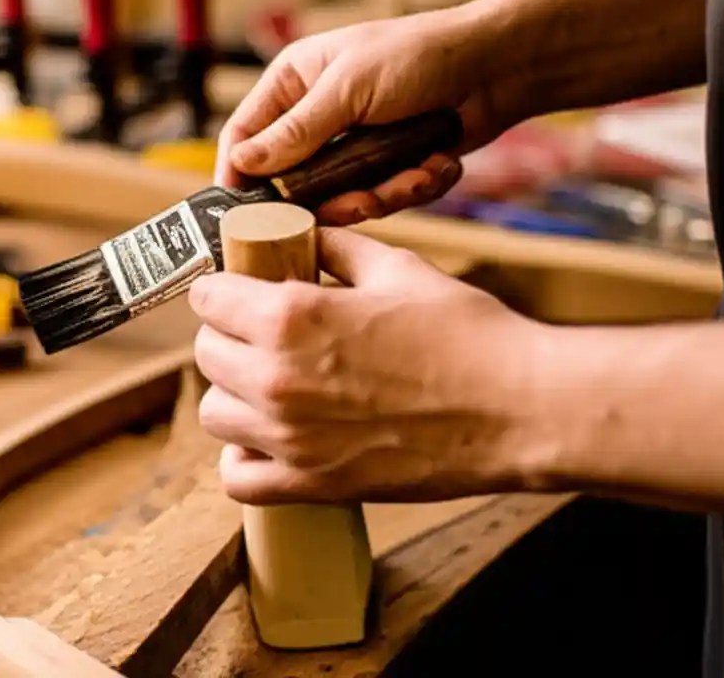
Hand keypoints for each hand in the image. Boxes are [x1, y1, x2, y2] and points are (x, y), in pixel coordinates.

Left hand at [189, 227, 552, 503]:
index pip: (207, 296)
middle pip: (205, 353)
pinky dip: (244, 459)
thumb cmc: (467, 335)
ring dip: (235, 394)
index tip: (239, 289)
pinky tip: (271, 438)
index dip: (223, 287)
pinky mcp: (311, 484)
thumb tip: (302, 238)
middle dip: (229, 335)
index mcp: (291, 316)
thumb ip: (335, 251)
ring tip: (272, 384)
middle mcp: (276, 378)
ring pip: (215, 413)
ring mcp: (289, 438)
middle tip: (263, 333)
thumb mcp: (397, 269)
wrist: (518, 410)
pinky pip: (238, 478)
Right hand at [215, 8, 511, 225]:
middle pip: (294, 183)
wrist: (495, 68)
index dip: (239, 176)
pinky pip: (383, 199)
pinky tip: (437, 163)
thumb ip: (296, 132)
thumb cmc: (418, 56)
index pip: (244, 136)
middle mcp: (317, 118)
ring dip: (382, 193)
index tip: (241, 217)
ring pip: (341, 199)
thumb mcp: (347, 89)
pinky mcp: (388, 168)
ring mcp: (353, 146)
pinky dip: (413, 187)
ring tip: (416, 173)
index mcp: (294, 84)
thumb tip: (243, 162)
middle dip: (332, 197)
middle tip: (362, 199)